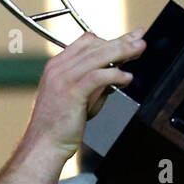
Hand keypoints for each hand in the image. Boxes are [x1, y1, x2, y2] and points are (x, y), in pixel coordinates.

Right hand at [24, 30, 145, 162]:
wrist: (44, 144)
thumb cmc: (60, 126)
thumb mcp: (79, 99)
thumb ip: (96, 85)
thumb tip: (116, 75)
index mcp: (58, 66)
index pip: (86, 42)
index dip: (109, 40)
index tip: (128, 40)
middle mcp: (59, 68)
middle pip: (95, 46)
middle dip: (120, 41)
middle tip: (140, 38)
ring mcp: (64, 78)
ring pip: (97, 56)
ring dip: (122, 51)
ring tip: (139, 49)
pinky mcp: (71, 92)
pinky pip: (97, 76)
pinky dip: (115, 74)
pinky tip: (126, 78)